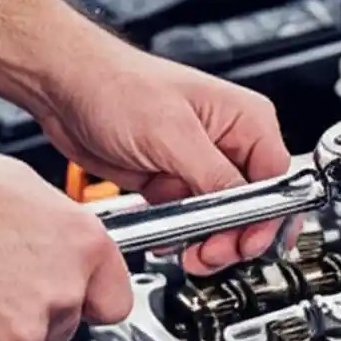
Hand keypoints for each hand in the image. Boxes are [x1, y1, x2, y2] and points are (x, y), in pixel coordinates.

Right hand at [0, 146, 131, 340]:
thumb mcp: (17, 185)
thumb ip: (56, 224)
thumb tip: (64, 238)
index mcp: (80, 242)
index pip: (116, 299)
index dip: (93, 298)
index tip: (85, 301)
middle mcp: (61, 287)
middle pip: (67, 321)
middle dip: (40, 308)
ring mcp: (25, 327)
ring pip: (25, 339)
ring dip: (0, 322)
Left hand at [34, 49, 292, 274]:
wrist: (64, 88)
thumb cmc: (116, 85)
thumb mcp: (172, 134)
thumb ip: (214, 176)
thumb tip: (243, 208)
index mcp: (246, 120)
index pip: (276, 181)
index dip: (265, 218)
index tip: (246, 242)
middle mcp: (229, 144)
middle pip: (254, 207)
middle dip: (235, 237)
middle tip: (212, 254)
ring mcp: (201, 166)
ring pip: (223, 221)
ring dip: (209, 242)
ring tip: (192, 254)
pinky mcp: (174, 182)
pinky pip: (191, 221)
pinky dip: (184, 237)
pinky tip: (170, 241)